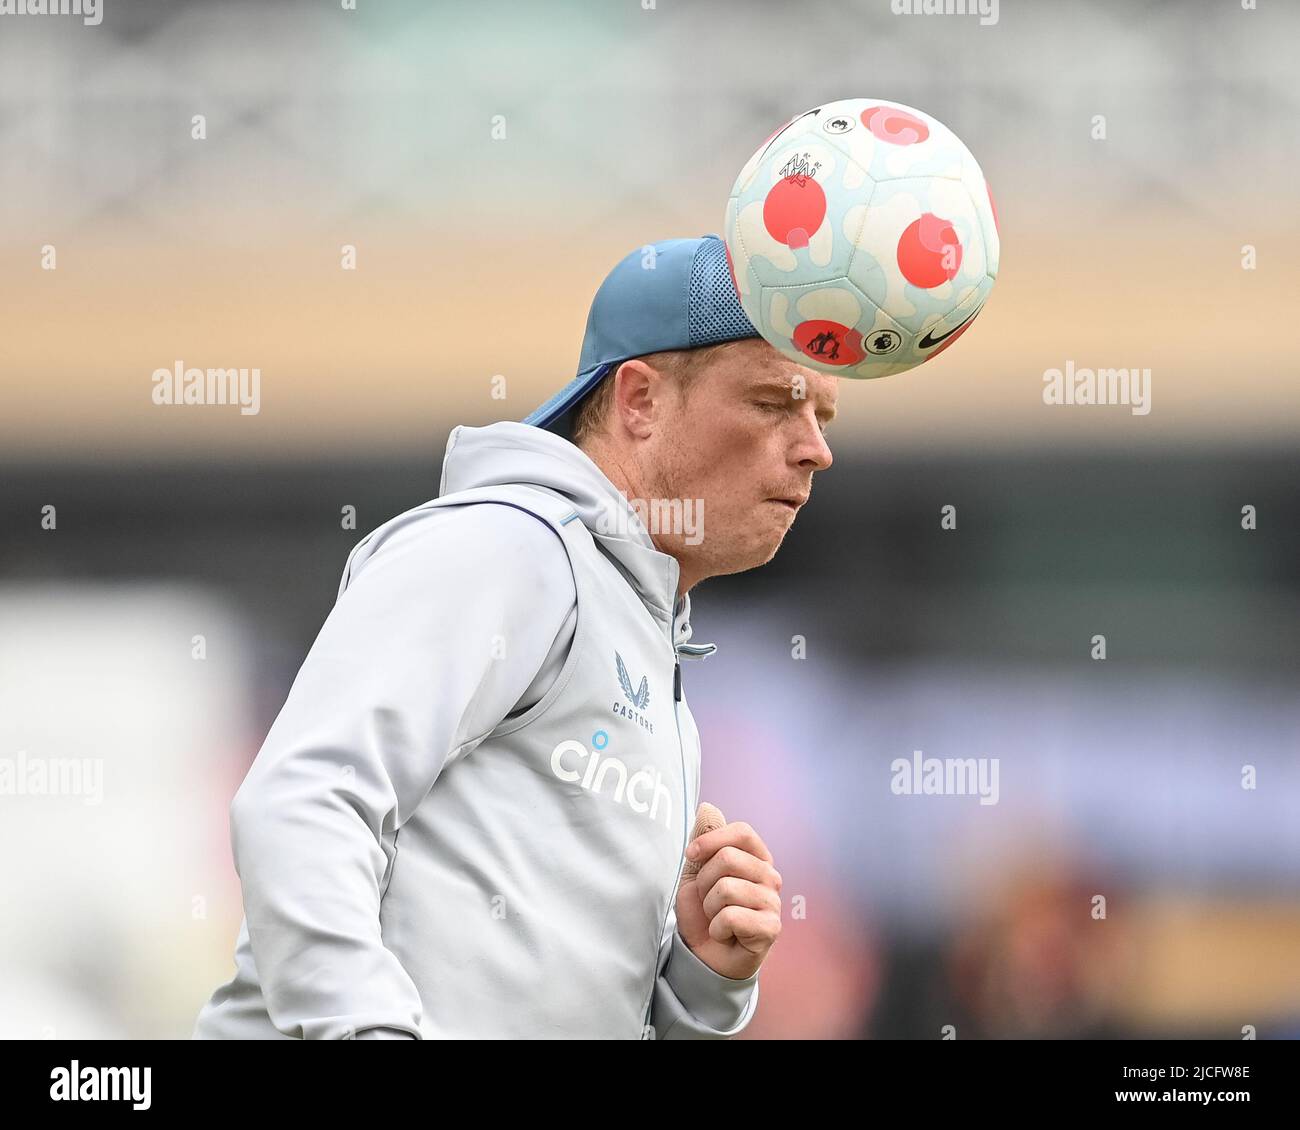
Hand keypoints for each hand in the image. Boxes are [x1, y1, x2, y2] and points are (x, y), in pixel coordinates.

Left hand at [674, 802, 781, 979]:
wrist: (704, 954)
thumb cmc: (704, 911)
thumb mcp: (696, 871)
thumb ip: (704, 839)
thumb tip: (708, 807)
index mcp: (756, 858)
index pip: (742, 832)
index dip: (711, 840)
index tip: (691, 854)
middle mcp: (770, 876)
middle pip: (728, 858)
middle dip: (704, 881)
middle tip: (707, 900)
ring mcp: (773, 902)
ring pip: (726, 888)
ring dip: (709, 907)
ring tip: (715, 917)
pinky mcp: (771, 928)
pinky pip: (731, 916)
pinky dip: (716, 928)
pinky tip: (723, 933)